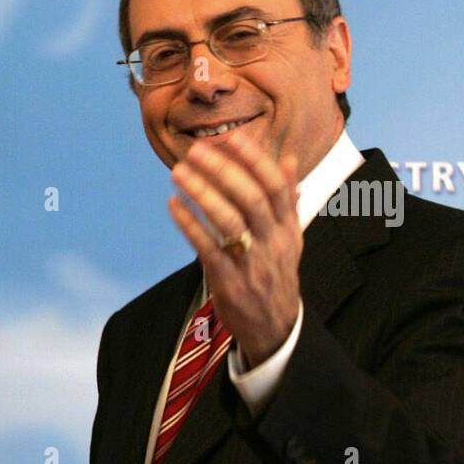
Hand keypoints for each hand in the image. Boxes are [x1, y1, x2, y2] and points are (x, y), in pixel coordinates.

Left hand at [168, 130, 301, 367]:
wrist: (275, 326)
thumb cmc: (275, 273)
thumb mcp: (290, 236)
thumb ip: (287, 197)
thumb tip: (288, 158)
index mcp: (288, 226)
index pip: (275, 185)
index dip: (254, 159)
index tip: (230, 137)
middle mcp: (273, 241)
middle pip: (252, 198)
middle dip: (223, 171)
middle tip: (196, 150)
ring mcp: (251, 262)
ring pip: (229, 221)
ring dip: (202, 193)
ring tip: (178, 173)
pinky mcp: (228, 281)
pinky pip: (208, 248)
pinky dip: (189, 225)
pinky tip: (173, 205)